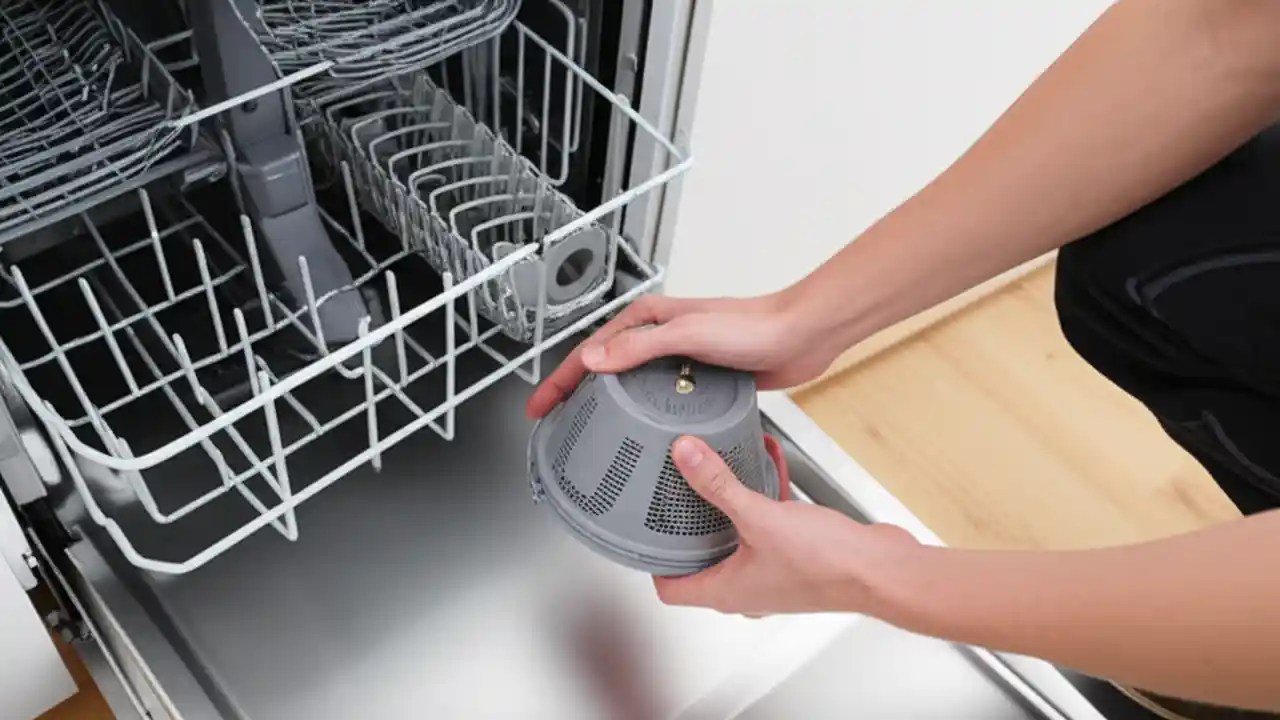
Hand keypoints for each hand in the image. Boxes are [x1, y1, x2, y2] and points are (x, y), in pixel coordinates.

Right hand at [526, 293, 837, 418]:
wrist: (799, 335)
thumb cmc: (752, 326)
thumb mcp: (687, 333)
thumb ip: (639, 347)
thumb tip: (593, 360)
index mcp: (649, 320)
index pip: (590, 351)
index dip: (561, 379)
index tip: (541, 406)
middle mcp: (660, 337)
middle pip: (605, 369)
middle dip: (576, 393)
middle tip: (556, 423)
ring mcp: (679, 360)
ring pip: (631, 387)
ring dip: (608, 406)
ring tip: (588, 433)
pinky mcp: (700, 381)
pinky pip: (661, 400)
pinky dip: (644, 416)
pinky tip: (641, 435)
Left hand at [653, 435, 918, 616]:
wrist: (882, 571)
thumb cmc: (828, 566)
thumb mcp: (760, 516)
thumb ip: (719, 484)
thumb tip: (685, 456)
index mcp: (726, 591)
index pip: (671, 589)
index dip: (652, 564)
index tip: (642, 531)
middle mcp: (747, 587)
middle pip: (702, 559)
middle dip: (690, 522)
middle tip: (675, 491)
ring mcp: (774, 572)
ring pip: (739, 535)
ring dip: (730, 502)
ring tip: (718, 467)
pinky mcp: (799, 553)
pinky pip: (771, 520)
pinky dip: (764, 492)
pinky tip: (767, 459)